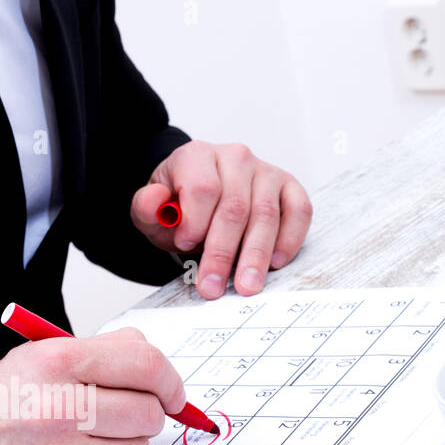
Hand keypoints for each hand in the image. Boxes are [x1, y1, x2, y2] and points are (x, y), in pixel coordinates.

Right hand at [0, 329, 184, 444]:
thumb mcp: (40, 355)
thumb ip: (100, 351)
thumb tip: (153, 363)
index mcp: (58, 364)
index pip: (146, 366)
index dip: (170, 380)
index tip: (172, 391)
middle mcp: (61, 408)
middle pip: (149, 412)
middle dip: (148, 412)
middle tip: (129, 412)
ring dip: (128, 442)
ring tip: (98, 434)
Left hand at [131, 141, 312, 299]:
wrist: (200, 197)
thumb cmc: (179, 207)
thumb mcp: (152, 211)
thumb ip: (146, 208)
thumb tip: (153, 202)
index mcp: (197, 156)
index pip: (203, 188)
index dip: (196, 222)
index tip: (186, 247)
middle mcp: (235, 158)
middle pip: (234, 207)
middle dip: (222, 253)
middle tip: (213, 287)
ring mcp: (265, 172)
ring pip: (266, 214)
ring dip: (256, 255)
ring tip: (246, 287)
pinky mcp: (289, 187)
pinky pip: (299, 211)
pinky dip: (290, 239)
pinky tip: (276, 263)